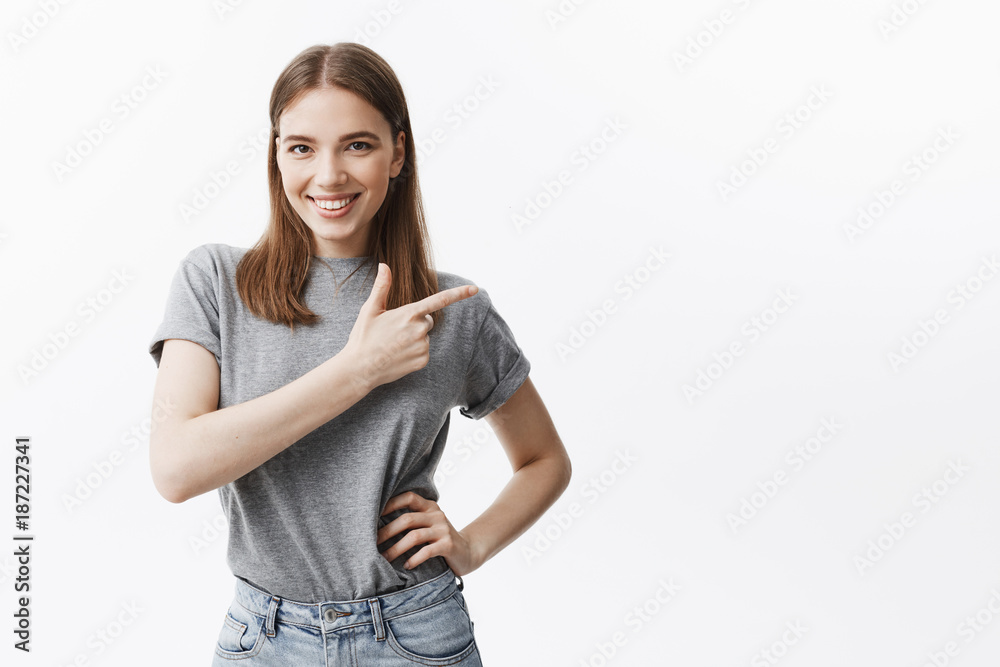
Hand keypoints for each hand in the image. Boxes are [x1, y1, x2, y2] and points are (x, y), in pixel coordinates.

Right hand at [342, 263, 477, 389]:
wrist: (360, 368)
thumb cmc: (363, 337)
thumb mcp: (370, 310)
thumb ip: (382, 287)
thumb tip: (384, 266)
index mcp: (409, 314)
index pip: (439, 300)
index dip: (459, 294)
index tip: (474, 289)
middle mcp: (419, 329)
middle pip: (427, 320)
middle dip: (415, 322)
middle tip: (394, 331)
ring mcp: (422, 346)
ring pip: (424, 337)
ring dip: (414, 338)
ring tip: (393, 345)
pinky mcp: (422, 360)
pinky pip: (423, 352)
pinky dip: (414, 352)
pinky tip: (398, 355)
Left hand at [377, 492, 481, 576]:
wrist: (469, 551)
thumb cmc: (441, 539)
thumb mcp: (429, 525)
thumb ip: (413, 521)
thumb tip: (379, 526)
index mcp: (430, 507)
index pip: (409, 497)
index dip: (391, 503)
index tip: (375, 515)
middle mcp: (436, 515)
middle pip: (407, 519)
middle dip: (387, 532)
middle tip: (373, 544)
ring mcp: (443, 529)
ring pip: (414, 536)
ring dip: (396, 549)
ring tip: (385, 559)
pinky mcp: (448, 545)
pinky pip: (426, 551)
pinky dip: (414, 559)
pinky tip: (406, 565)